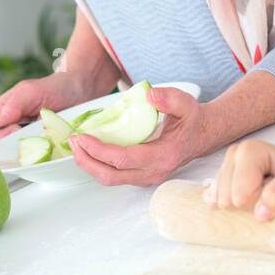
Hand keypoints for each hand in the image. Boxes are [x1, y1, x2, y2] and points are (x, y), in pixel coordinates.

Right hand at [0, 70, 101, 146]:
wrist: (80, 90)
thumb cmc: (54, 86)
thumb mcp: (30, 91)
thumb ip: (12, 105)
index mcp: (2, 112)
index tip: (16, 127)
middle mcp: (12, 126)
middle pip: (0, 148)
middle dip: (14, 142)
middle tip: (31, 129)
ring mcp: (27, 136)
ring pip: (19, 154)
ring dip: (30, 146)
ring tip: (43, 131)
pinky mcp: (41, 143)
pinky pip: (37, 155)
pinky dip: (43, 150)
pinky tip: (51, 139)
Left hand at [68, 85, 206, 186]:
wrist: (202, 135)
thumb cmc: (192, 119)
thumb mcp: (186, 103)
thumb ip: (169, 98)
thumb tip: (148, 95)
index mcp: (163, 156)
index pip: (123, 159)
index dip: (99, 149)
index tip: (81, 136)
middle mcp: (152, 173)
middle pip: (110, 176)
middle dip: (86, 161)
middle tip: (72, 141)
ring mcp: (146, 177)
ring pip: (109, 179)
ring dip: (89, 164)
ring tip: (76, 144)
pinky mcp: (140, 176)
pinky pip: (114, 175)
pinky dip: (97, 163)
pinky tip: (89, 148)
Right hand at [206, 140, 274, 218]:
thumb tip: (259, 214)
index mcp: (248, 151)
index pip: (241, 196)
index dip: (260, 201)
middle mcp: (233, 155)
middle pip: (227, 200)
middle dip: (250, 204)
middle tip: (272, 192)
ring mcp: (225, 167)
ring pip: (220, 204)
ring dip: (244, 206)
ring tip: (264, 192)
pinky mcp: (221, 180)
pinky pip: (216, 204)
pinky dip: (235, 209)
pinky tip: (252, 198)